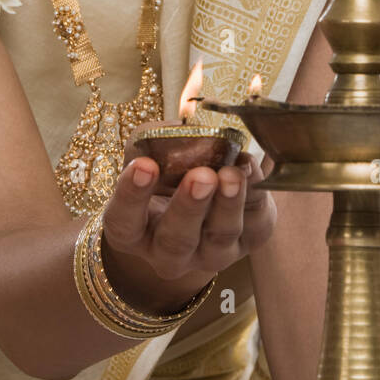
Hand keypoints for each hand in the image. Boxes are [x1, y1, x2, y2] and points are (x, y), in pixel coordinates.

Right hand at [100, 149, 275, 314]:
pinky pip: (254, 224)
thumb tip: (188, 126)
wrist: (207, 197)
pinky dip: (254, 194)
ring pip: (219, 238)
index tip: (143, 164)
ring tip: (231, 174)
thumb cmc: (168, 176)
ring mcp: (211, 254)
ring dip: (227, 204)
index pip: (124, 222)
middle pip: (176, 241)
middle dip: (189, 206)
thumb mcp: (152, 156)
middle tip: (201, 176)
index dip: (131, 196)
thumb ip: (159, 141)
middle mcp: (169, 253)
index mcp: (134, 232)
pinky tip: (249, 168)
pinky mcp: (249, 242)